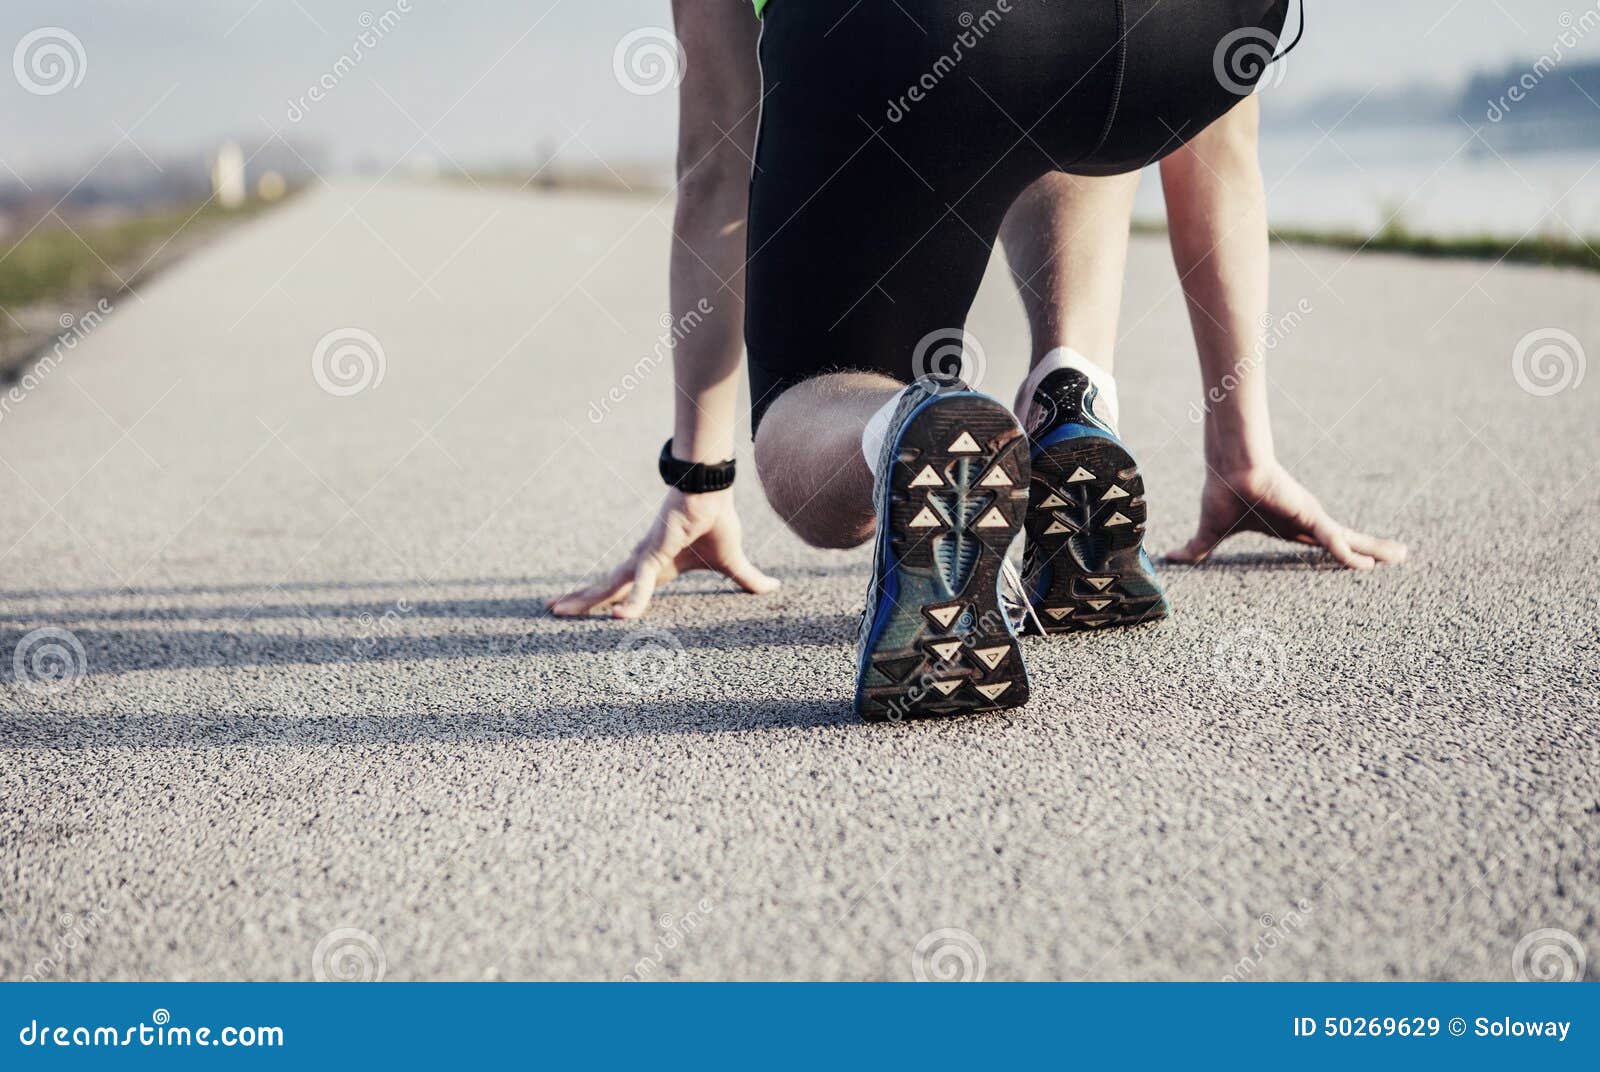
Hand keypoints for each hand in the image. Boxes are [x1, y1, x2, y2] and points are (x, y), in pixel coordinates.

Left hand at [546, 488, 779, 618]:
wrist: (714, 493)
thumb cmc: (718, 521)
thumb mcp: (732, 562)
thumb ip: (748, 580)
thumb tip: (775, 588)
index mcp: (658, 567)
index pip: (625, 587)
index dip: (607, 598)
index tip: (590, 609)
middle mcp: (643, 564)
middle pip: (605, 586)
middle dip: (580, 598)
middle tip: (552, 608)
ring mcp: (643, 559)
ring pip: (608, 585)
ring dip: (584, 599)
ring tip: (556, 610)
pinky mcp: (653, 555)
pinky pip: (641, 584)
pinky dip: (631, 602)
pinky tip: (618, 619)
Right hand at [1167, 463, 1406, 570]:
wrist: (1227, 469)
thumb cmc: (1222, 492)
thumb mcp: (1211, 532)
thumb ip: (1197, 549)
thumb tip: (1168, 559)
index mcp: (1288, 527)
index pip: (1320, 543)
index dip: (1339, 552)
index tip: (1357, 561)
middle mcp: (1306, 522)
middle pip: (1345, 541)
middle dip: (1370, 549)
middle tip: (1397, 557)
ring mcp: (1312, 519)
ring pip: (1351, 539)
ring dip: (1376, 549)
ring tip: (1404, 555)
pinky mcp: (1310, 516)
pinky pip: (1333, 540)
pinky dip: (1348, 553)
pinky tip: (1366, 567)